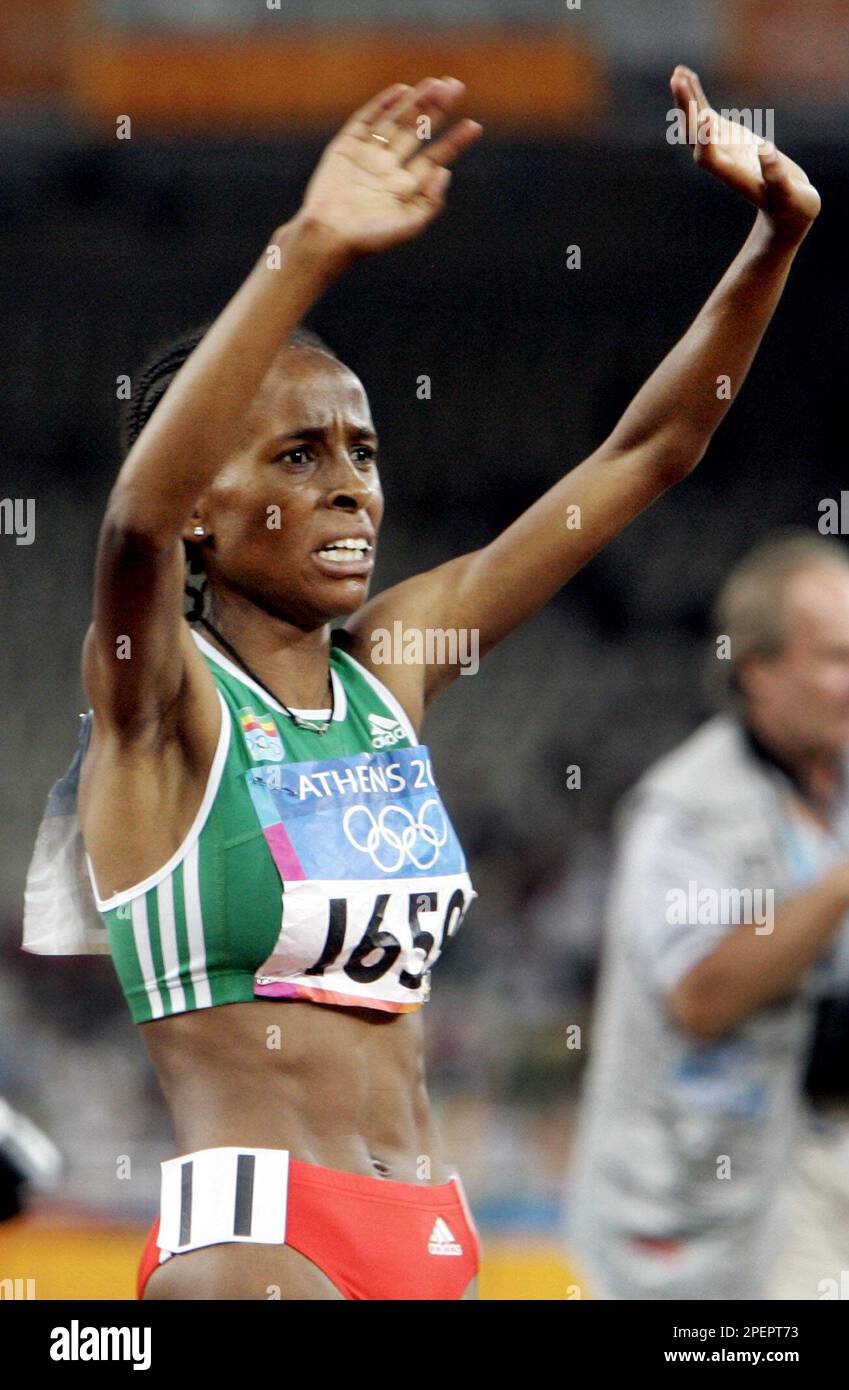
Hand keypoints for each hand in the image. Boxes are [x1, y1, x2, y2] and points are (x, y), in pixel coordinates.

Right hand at [296, 76, 482, 260]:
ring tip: (436, 83)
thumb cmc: (368, 239)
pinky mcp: (346, 147)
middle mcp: (388, 168)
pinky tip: (402, 90)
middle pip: (418, 132)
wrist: (328, 236)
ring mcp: (368, 155)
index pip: (435, 157)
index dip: (455, 142)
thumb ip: (430, 202)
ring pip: (397, 121)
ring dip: (416, 101)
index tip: (475, 126)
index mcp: (405, 188)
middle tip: (457, 87)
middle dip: (437, 110)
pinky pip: (367, 120)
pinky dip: (383, 104)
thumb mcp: (409, 226)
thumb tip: (444, 172)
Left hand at [670, 65, 820, 241]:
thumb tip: (765, 152)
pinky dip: (696, 96)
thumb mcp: (791, 195)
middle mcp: (721, 161)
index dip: (704, 140)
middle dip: (687, 110)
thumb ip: (777, 177)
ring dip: (686, 99)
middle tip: (677, 81)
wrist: (785, 211)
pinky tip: (686, 75)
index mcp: (734, 176)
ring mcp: (721, 148)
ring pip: (695, 123)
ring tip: (677, 73)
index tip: (705, 117)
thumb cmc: (792, 205)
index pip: (709, 160)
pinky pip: (705, 114)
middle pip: (695, 137)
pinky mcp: (725, 137)